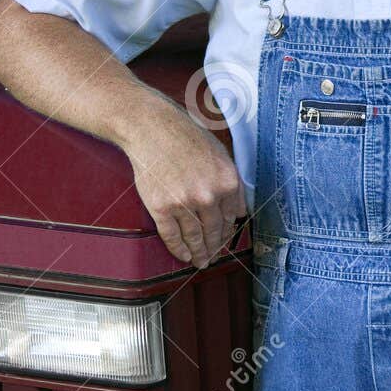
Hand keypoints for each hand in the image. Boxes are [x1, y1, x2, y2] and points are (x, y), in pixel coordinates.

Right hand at [126, 97, 245, 268]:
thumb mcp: (219, 153)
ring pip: (195, 237)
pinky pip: (172, 236)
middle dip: (215, 247)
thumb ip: (231, 182)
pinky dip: (179, 249)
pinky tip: (184, 256)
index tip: (225, 240)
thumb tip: (239, 211)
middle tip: (214, 258)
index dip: (228, 231)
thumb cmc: (185, 136)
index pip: (232, 216)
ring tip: (200, 262)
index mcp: (227, 181)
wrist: (151, 129)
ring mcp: (184, 204)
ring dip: (199, 253)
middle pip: (215, 230)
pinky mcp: (161, 208)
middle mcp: (209, 195)